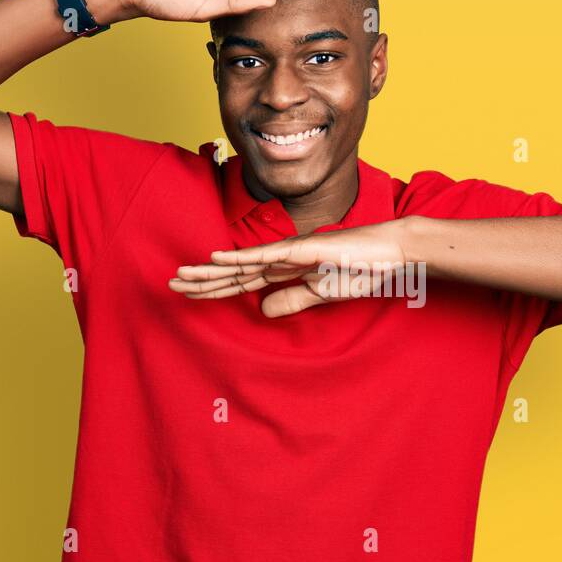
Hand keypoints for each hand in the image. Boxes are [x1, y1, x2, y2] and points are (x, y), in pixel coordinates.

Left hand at [168, 220, 413, 316]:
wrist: (391, 253)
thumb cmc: (362, 270)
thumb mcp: (322, 295)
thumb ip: (293, 301)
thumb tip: (263, 311)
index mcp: (287, 270)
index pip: (243, 282)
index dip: (215, 288)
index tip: (189, 292)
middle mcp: (282, 258)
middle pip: (235, 272)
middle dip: (203, 279)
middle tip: (170, 284)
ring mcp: (291, 252)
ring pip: (243, 264)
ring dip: (211, 270)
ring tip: (182, 275)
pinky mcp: (302, 250)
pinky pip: (265, 256)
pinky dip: (239, 258)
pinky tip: (215, 259)